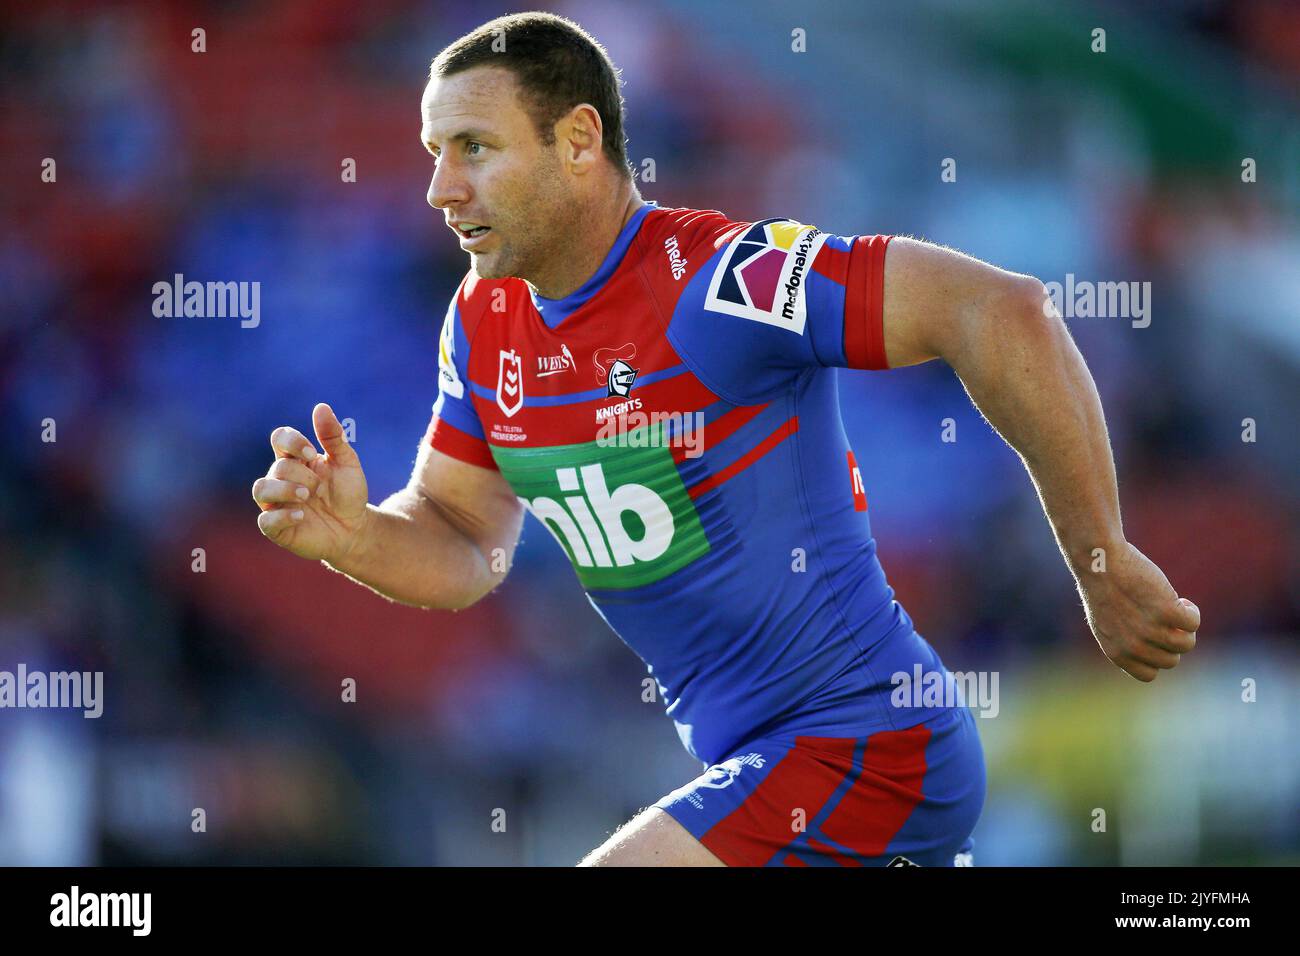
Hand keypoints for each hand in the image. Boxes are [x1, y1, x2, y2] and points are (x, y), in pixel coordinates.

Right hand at [252, 403, 369, 563]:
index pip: (280, 438)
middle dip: (301, 475)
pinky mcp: (277, 527)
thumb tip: (321, 406)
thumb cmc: (348, 492)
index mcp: (296, 458)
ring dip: (284, 490)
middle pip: (278, 466)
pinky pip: (265, 520)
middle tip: (319, 487)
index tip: (313, 453)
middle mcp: (281, 478)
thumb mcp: (347, 462)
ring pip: (261, 489)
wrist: (355, 527)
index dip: (292, 442)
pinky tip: (302, 516)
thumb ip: (333, 437)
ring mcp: (276, 503)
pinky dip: (282, 516)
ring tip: (306, 497)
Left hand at [1077, 541, 1199, 681]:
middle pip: (1171, 660)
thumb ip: (1125, 641)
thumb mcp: (1106, 622)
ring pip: (1186, 644)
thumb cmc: (1102, 587)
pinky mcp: (1166, 611)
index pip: (1148, 674)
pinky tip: (1180, 601)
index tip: (1154, 639)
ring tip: (1173, 608)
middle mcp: (1133, 646)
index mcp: (1116, 652)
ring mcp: (1150, 630)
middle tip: (1164, 620)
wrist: (1099, 562)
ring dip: (1186, 628)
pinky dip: (1192, 611)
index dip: (1156, 657)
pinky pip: (1193, 623)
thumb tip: (1154, 649)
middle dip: (1172, 641)